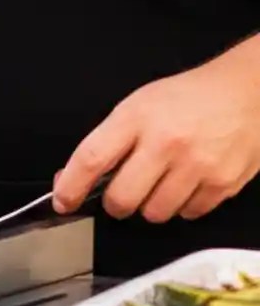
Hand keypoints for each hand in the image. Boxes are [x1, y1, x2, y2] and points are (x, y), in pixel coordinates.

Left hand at [53, 56, 259, 221]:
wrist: (248, 91)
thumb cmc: (188, 99)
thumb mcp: (138, 107)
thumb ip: (106, 142)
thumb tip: (71, 179)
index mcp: (137, 117)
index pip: (91, 159)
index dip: (71, 187)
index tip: (63, 202)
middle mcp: (167, 142)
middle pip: (122, 198)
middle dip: (115, 203)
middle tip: (122, 193)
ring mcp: (198, 165)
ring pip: (154, 213)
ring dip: (150, 205)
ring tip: (162, 181)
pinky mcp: (224, 183)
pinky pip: (188, 214)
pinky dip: (183, 205)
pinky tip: (188, 182)